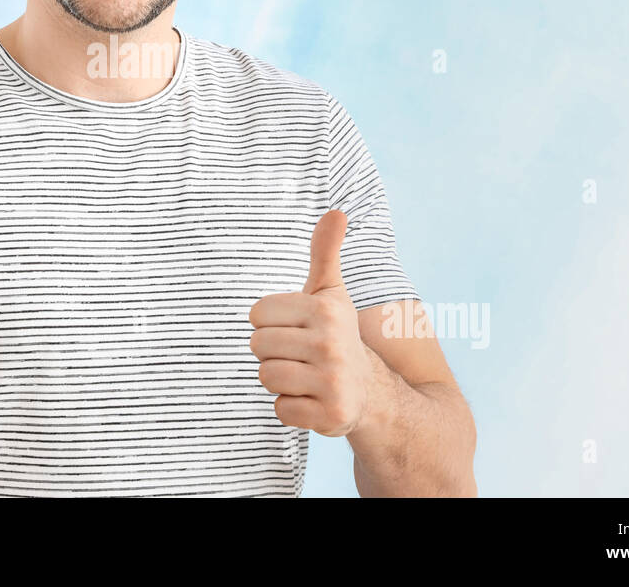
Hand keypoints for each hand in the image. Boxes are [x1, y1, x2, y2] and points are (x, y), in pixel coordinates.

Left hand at [248, 209, 371, 436]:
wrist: (370, 392)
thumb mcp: (331, 293)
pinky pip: (280, 409)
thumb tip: (336, 212)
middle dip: (273, 352)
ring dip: (279, 380)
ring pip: (266, 376)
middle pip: (258, 346)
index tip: (296, 329)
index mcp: (327, 310)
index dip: (271, 323)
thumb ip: (325, 252)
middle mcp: (332, 344)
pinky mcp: (330, 415)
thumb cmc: (336, 335)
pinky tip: (312, 400)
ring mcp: (333, 381)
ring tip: (305, 376)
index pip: (257, 314)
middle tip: (300, 355)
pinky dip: (291, 408)